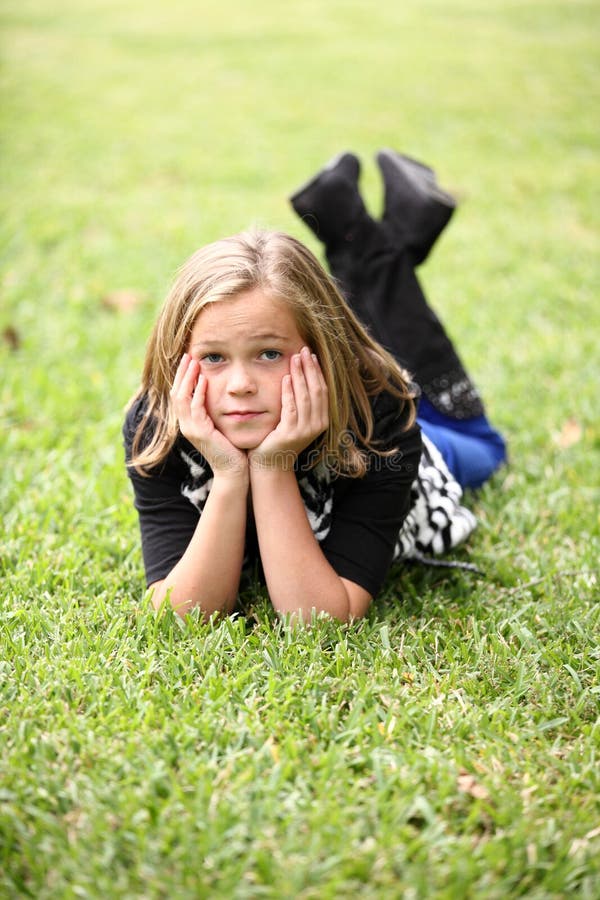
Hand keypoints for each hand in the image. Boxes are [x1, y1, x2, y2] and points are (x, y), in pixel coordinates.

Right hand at [170, 354, 248, 477]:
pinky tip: (203, 380)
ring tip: (194, 362)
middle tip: (188, 355)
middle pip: (176, 393)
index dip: (182, 377)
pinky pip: (195, 408)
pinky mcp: (200, 433)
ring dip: (188, 378)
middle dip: (182, 373)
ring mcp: (190, 429)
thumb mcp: (220, 425)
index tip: (189, 360)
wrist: (234, 471)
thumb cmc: (232, 448)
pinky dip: (198, 393)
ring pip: (182, 398)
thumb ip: (215, 410)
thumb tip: (220, 392)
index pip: (179, 395)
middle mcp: (185, 425)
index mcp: (189, 423)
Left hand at [249, 347, 328, 470]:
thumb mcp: (294, 419)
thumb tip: (299, 375)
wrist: (270, 463)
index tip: (311, 354)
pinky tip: (285, 378)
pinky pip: (291, 407)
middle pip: (316, 390)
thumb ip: (300, 401)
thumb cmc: (279, 438)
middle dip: (310, 368)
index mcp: (322, 420)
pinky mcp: (291, 433)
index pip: (323, 390)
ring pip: (305, 397)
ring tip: (294, 358)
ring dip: (300, 375)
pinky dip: (289, 391)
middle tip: (303, 350)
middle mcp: (317, 425)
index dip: (318, 371)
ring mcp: (305, 430)